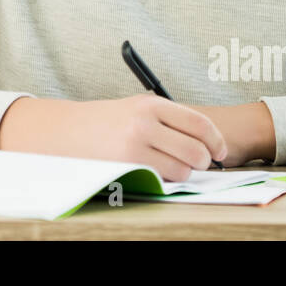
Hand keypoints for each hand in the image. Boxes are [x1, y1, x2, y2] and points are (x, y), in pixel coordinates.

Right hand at [0, 94, 226, 181]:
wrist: (65, 131)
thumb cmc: (105, 123)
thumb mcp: (135, 109)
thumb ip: (167, 120)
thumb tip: (206, 142)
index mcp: (151, 104)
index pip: (199, 123)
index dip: (216, 140)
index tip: (220, 151)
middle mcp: (145, 122)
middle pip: (196, 150)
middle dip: (202, 161)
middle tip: (199, 164)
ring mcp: (135, 145)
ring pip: (182, 169)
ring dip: (183, 173)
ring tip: (170, 167)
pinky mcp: (126, 166)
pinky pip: (163, 180)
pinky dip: (166, 181)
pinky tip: (156, 173)